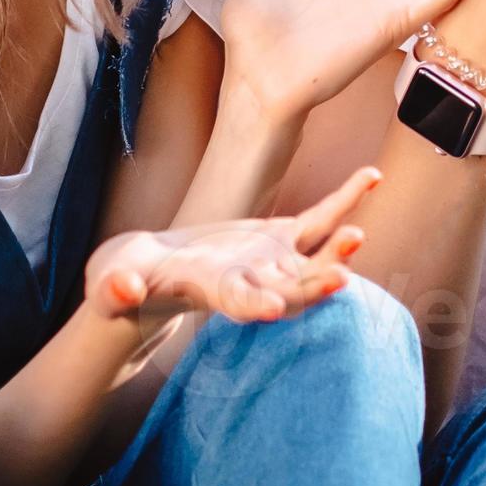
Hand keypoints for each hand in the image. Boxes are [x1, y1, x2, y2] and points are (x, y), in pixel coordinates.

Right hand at [84, 165, 381, 330]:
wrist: (153, 273)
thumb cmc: (127, 281)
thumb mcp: (114, 282)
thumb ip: (117, 286)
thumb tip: (121, 288)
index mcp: (211, 293)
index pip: (235, 303)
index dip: (253, 305)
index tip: (273, 309)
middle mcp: (253, 285)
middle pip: (289, 291)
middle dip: (314, 286)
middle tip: (342, 276)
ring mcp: (272, 264)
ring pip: (314, 259)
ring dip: (339, 249)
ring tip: (360, 232)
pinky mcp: (281, 238)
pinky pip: (321, 219)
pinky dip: (346, 200)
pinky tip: (371, 176)